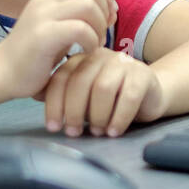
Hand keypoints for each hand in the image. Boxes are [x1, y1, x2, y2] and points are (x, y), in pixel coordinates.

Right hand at [0, 0, 117, 99]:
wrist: (2, 72)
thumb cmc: (35, 53)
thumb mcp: (57, 23)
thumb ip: (78, 11)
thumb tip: (111, 8)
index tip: (106, 17)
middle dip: (105, 11)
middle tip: (101, 33)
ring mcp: (42, 14)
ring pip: (88, 4)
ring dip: (99, 26)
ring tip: (94, 44)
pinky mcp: (43, 34)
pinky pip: (80, 28)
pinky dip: (91, 41)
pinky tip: (85, 52)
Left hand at [35, 47, 169, 136]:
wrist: (149, 95)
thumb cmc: (110, 100)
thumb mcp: (84, 98)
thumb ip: (64, 96)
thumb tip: (38, 101)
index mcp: (82, 59)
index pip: (61, 78)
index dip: (54, 105)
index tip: (53, 127)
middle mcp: (100, 56)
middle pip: (80, 82)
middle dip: (74, 111)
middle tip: (74, 133)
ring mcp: (123, 62)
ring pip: (102, 88)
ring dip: (97, 115)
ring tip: (97, 132)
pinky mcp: (142, 74)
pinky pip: (128, 96)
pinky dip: (118, 117)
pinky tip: (114, 131)